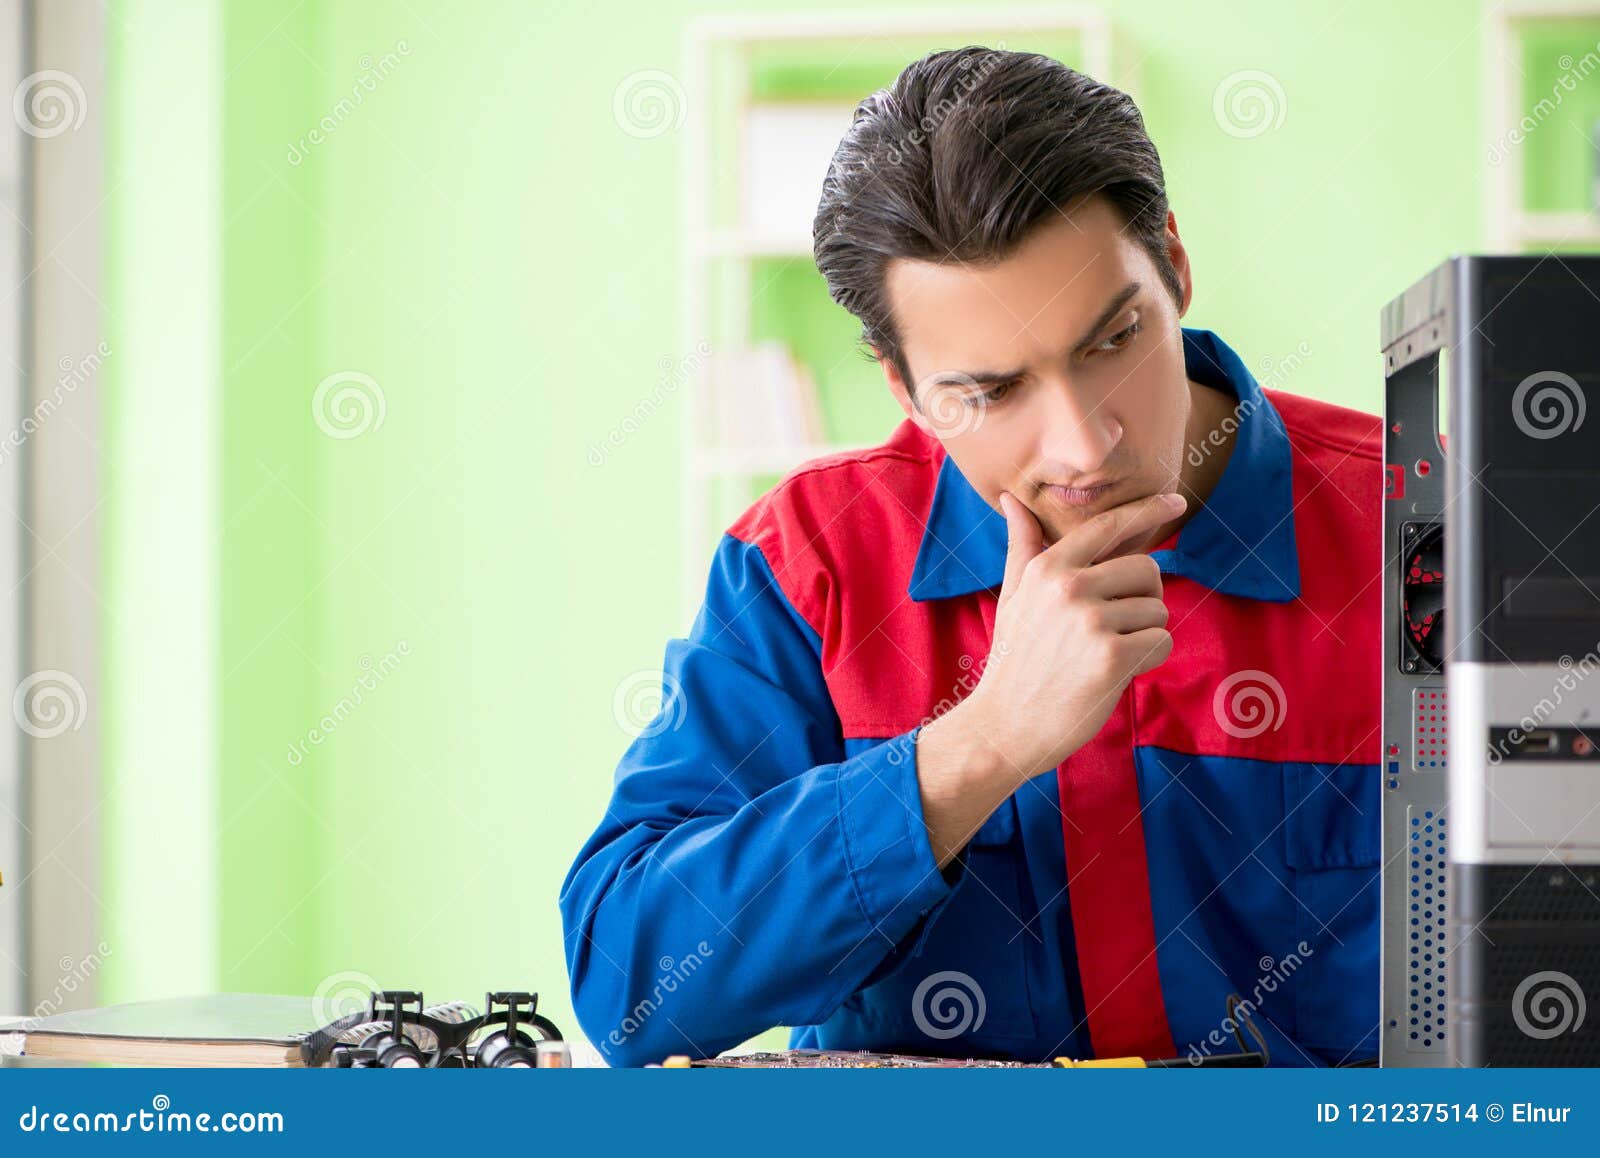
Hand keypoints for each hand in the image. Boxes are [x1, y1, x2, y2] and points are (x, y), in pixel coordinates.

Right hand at [957, 489, 1185, 781]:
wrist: (1005, 725)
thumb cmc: (1014, 660)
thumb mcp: (1013, 597)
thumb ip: (1023, 546)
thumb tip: (1012, 499)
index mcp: (1048, 568)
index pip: (1109, 526)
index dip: (1148, 510)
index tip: (1176, 501)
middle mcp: (1069, 587)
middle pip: (1147, 570)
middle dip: (1142, 599)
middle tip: (1112, 629)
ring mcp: (1090, 620)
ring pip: (1158, 609)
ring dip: (1143, 635)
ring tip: (1103, 656)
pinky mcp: (1112, 656)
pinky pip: (1161, 641)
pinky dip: (1148, 659)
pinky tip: (1115, 673)